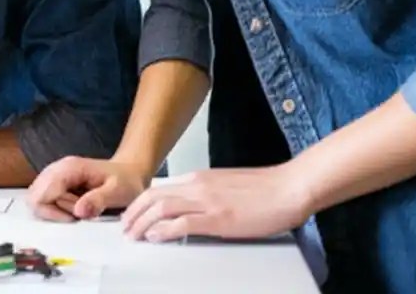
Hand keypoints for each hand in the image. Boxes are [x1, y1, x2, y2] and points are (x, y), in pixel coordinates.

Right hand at [25, 157, 148, 221]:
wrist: (128, 173)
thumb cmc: (125, 181)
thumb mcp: (118, 192)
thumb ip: (98, 200)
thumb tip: (78, 212)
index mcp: (68, 169)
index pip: (41, 195)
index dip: (54, 213)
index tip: (76, 217)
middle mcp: (56, 169)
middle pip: (34, 198)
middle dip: (53, 212)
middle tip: (78, 213)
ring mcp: (53, 175)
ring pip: (36, 199)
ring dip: (54, 211)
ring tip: (78, 209)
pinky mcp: (54, 183)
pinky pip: (43, 199)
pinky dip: (56, 208)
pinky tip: (74, 206)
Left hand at [122, 165, 312, 242]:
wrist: (289, 187)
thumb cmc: (265, 189)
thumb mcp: (226, 185)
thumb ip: (205, 192)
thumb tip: (190, 204)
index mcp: (199, 178)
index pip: (159, 188)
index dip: (141, 202)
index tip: (133, 214)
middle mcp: (198, 186)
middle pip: (153, 196)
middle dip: (134, 213)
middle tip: (125, 228)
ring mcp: (207, 202)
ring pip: (161, 208)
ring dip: (142, 222)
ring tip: (134, 235)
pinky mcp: (219, 218)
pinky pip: (182, 223)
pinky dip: (164, 230)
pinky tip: (156, 237)